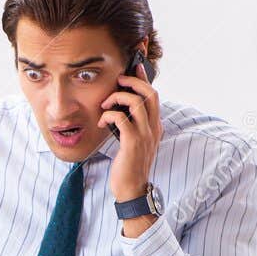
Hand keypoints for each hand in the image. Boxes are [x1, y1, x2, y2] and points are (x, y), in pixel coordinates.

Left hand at [101, 70, 161, 202]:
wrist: (132, 189)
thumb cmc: (129, 165)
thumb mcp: (135, 141)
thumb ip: (133, 125)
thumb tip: (121, 109)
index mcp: (155, 126)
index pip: (154, 96)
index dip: (145, 78)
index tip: (135, 66)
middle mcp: (153, 128)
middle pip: (150, 94)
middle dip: (133, 82)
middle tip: (118, 81)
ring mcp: (144, 135)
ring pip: (136, 103)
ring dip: (117, 98)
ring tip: (105, 105)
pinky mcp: (132, 143)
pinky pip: (121, 119)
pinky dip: (109, 115)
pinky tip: (102, 123)